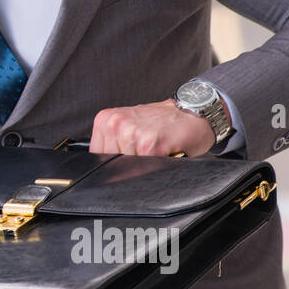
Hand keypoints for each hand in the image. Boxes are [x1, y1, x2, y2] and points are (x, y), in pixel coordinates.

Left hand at [88, 98, 221, 156]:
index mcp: (105, 120)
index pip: (96, 157)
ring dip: (142, 166)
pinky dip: (155, 166)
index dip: (112, 165)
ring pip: (126, 168)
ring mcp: (131, 133)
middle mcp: (115, 123)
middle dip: (127, 166)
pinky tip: (163, 152)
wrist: (191, 113)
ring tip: (154, 151)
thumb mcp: (129, 128)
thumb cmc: (161, 124)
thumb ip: (113, 146)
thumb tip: (103, 174)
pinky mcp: (149, 144)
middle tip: (144, 152)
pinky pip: (144, 168)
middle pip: (110, 164)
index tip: (126, 161)